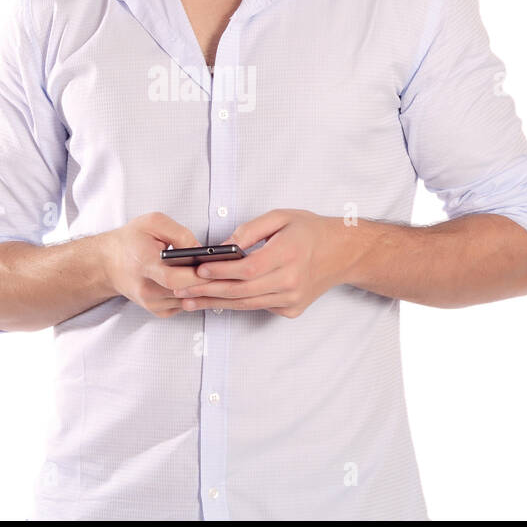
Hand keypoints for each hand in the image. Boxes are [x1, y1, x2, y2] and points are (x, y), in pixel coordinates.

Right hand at [101, 212, 209, 318]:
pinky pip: (183, 306)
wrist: (108, 262)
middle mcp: (146, 289)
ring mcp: (151, 303)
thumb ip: (179, 233)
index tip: (215, 265)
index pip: (173, 278)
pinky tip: (200, 282)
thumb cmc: (130, 240)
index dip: (197, 275)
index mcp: (144, 265)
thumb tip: (201, 250)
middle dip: (208, 282)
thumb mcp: (153, 223)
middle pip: (184, 292)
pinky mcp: (156, 310)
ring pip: (187, 301)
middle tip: (226, 270)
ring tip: (218, 275)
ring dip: (204, 290)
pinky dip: (194, 295)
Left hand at [173, 209, 355, 317]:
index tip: (199, 269)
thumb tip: (222, 246)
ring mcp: (292, 299)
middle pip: (243, 291)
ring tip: (190, 300)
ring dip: (216, 303)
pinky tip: (216, 300)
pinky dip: (236, 303)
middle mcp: (292, 281)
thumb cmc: (310, 231)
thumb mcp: (281, 217)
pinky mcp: (292, 309)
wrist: (342, 253)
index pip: (249, 269)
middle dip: (209, 291)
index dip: (222, 271)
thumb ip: (250, 229)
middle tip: (183, 289)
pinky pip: (258, 307)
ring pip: (247, 304)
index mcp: (290, 254)